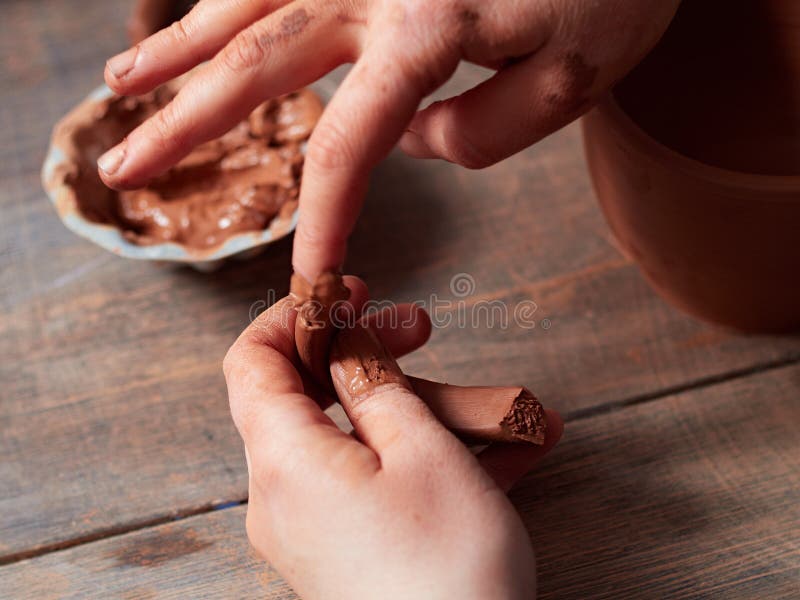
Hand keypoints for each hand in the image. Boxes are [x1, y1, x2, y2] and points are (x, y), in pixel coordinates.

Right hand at [99, 0, 678, 280]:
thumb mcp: (573, 79)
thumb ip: (479, 133)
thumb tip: (406, 142)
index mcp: (426, 29)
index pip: (347, 144)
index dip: (319, 219)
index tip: (306, 279)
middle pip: (254, 65)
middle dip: (183, 123)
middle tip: (122, 168)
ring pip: (244, 4)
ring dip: (179, 50)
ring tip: (120, 85)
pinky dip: (223, 1)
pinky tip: (197, 23)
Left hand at [223, 276, 562, 598]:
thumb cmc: (446, 568)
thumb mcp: (420, 450)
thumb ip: (373, 383)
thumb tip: (345, 345)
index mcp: (284, 461)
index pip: (252, 362)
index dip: (293, 315)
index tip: (347, 292)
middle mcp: (282, 496)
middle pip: (309, 397)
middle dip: (372, 357)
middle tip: (426, 333)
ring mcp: (312, 528)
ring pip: (356, 440)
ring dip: (422, 413)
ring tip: (504, 409)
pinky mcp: (343, 551)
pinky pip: (375, 483)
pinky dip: (424, 459)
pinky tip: (502, 454)